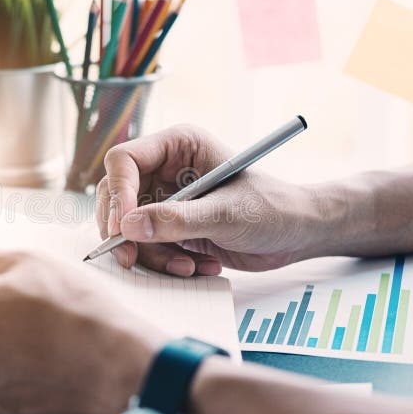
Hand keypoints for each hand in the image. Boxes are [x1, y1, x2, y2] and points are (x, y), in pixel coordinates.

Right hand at [96, 125, 322, 274]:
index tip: (124, 228)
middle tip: (133, 259)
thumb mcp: (226, 214)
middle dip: (125, 232)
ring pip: (128, 229)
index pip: (124, 160)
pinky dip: (165, 263)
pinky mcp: (170, 227)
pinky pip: (147, 247)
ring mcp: (165, 199)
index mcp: (178, 146)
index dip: (118, 193)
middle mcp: (165, 169)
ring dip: (152, 254)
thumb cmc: (272, 209)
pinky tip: (198, 265)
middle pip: (116, 197)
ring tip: (187, 266)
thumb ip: (178, 219)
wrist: (296, 234)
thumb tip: (129, 228)